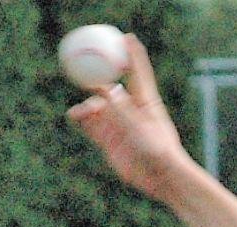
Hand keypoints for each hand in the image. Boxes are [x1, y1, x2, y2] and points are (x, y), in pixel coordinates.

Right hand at [67, 35, 194, 202]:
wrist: (161, 180)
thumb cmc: (160, 152)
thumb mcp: (142, 128)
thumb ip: (123, 110)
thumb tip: (106, 90)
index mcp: (145, 101)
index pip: (136, 72)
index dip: (131, 54)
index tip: (127, 37)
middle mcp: (129, 110)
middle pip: (109, 85)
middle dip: (96, 75)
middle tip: (86, 70)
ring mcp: (117, 125)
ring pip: (96, 105)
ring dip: (87, 104)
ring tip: (87, 111)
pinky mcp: (108, 140)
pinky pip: (89, 124)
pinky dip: (81, 118)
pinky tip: (75, 116)